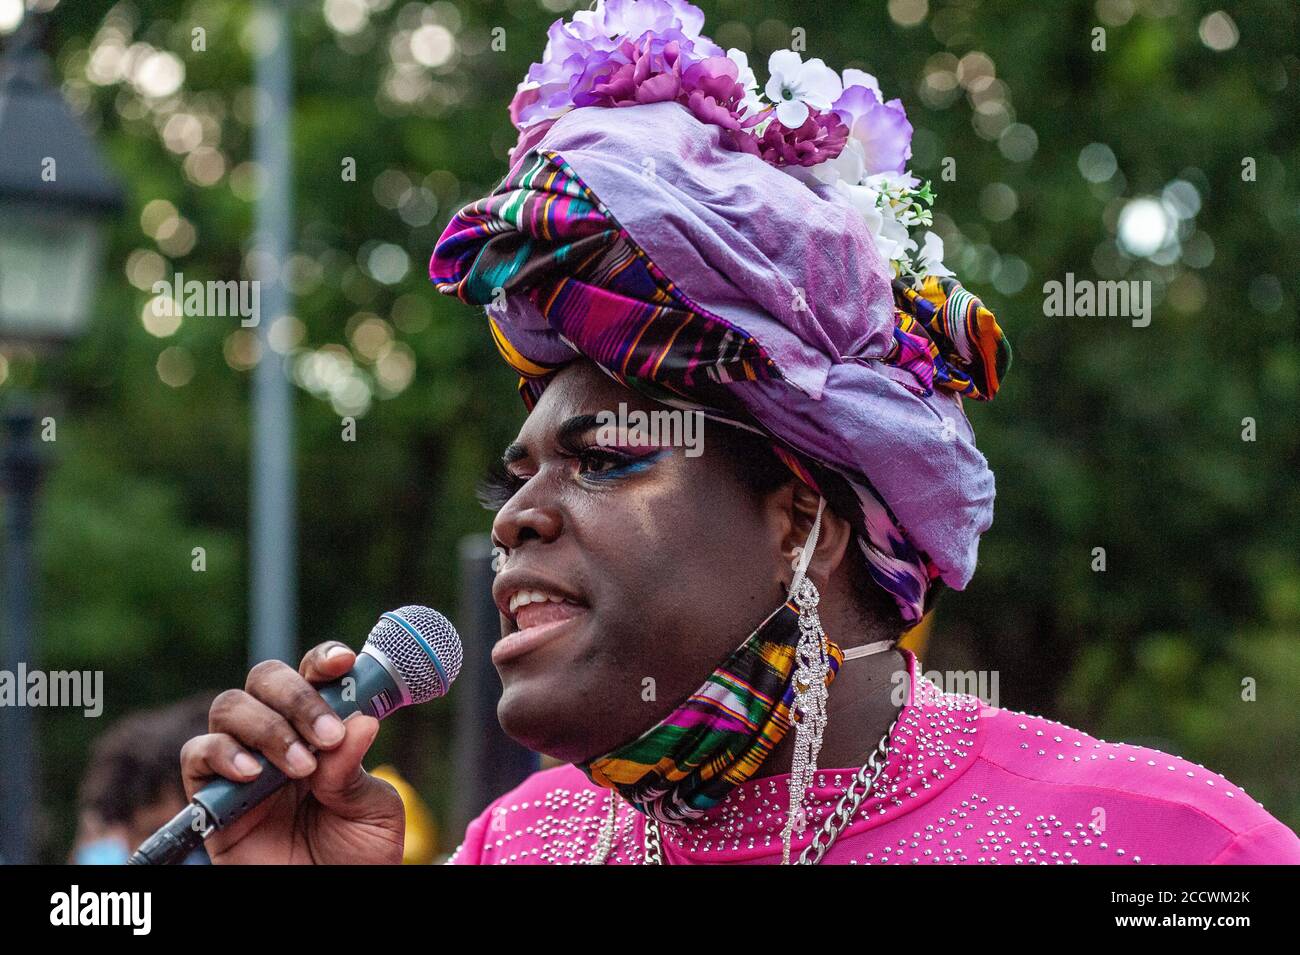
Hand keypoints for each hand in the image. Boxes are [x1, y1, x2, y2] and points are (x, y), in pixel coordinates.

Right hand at [179, 642, 404, 863]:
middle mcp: (279, 735)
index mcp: (323, 728)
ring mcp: (242, 761)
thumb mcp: (372, 811)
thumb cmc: (354, 855)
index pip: (315, 674)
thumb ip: (356, 770)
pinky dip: (224, 754)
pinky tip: (254, 776)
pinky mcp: (208, 795)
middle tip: (327, 736)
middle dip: (296, 696)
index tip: (344, 662)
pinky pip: (198, 753)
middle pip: (267, 678)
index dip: (324, 659)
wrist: (326, 899)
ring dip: (268, 728)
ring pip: (231, 706)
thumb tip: (361, 722)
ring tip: (300, 768)